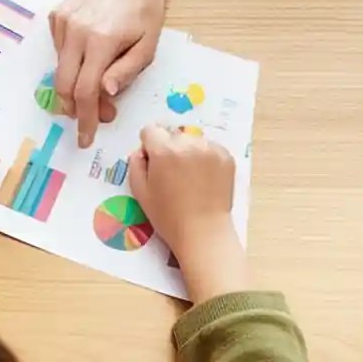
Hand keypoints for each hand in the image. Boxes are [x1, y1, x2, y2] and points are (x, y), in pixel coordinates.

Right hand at [50, 0, 166, 147]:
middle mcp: (76, 31)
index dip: (86, 118)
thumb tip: (104, 94)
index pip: (86, 91)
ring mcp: (62, 22)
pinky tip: (89, 56)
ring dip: (74, 85)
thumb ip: (126, 71)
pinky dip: (70, 62)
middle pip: (64, 84)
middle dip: (75, 109)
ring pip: (59, 68)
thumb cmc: (145, 8)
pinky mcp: (56, 16)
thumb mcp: (148, 44)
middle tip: (92, 117)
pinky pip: (58, 50)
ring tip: (98, 85)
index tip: (86, 137)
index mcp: (102, 41)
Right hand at [129, 126, 246, 301]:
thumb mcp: (140, 191)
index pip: (150, 130)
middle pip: (172, 135)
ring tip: (191, 179)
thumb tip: (142, 151)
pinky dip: (206, 158)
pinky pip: (210, 148)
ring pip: (192, 141)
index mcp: (164, 150)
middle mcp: (188, 143)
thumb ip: (135, 164)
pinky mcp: (226, 157)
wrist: (204, 232)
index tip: (154, 164)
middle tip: (173, 175)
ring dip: (189, 152)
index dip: (149, 146)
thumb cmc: (168, 216)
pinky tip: (204, 179)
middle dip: (169, 149)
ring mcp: (210, 148)